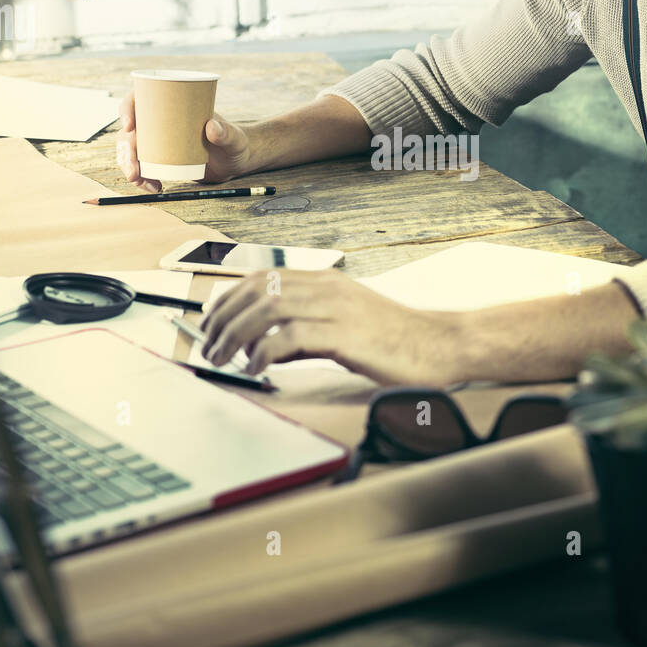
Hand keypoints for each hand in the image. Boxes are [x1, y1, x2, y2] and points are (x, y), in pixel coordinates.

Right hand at [116, 90, 254, 192]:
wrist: (235, 161)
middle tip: (134, 171)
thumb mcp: (234, 138)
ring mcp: (158, 140)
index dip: (127, 108)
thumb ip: (227, 133)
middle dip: (125, 150)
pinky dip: (140, 177)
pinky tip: (151, 187)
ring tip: (141, 182)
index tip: (129, 126)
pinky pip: (141, 165)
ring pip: (131, 149)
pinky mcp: (160, 157)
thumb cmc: (235, 143)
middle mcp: (161, 121)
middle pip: (131, 130)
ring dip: (128, 166)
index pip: (142, 98)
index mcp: (173, 104)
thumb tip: (212, 127)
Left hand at [198, 269, 464, 385]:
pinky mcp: (344, 335)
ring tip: (224, 359)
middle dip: (224, 319)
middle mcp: (326, 288)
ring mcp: (335, 308)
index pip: (262, 277)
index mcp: (325, 281)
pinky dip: (265, 353)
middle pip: (258, 291)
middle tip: (209, 346)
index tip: (210, 321)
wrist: (437, 345)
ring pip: (267, 310)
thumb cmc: (393, 339)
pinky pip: (290, 338)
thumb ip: (306, 329)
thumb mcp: (344, 323)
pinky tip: (257, 369)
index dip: (228, 298)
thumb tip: (265, 345)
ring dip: (236, 336)